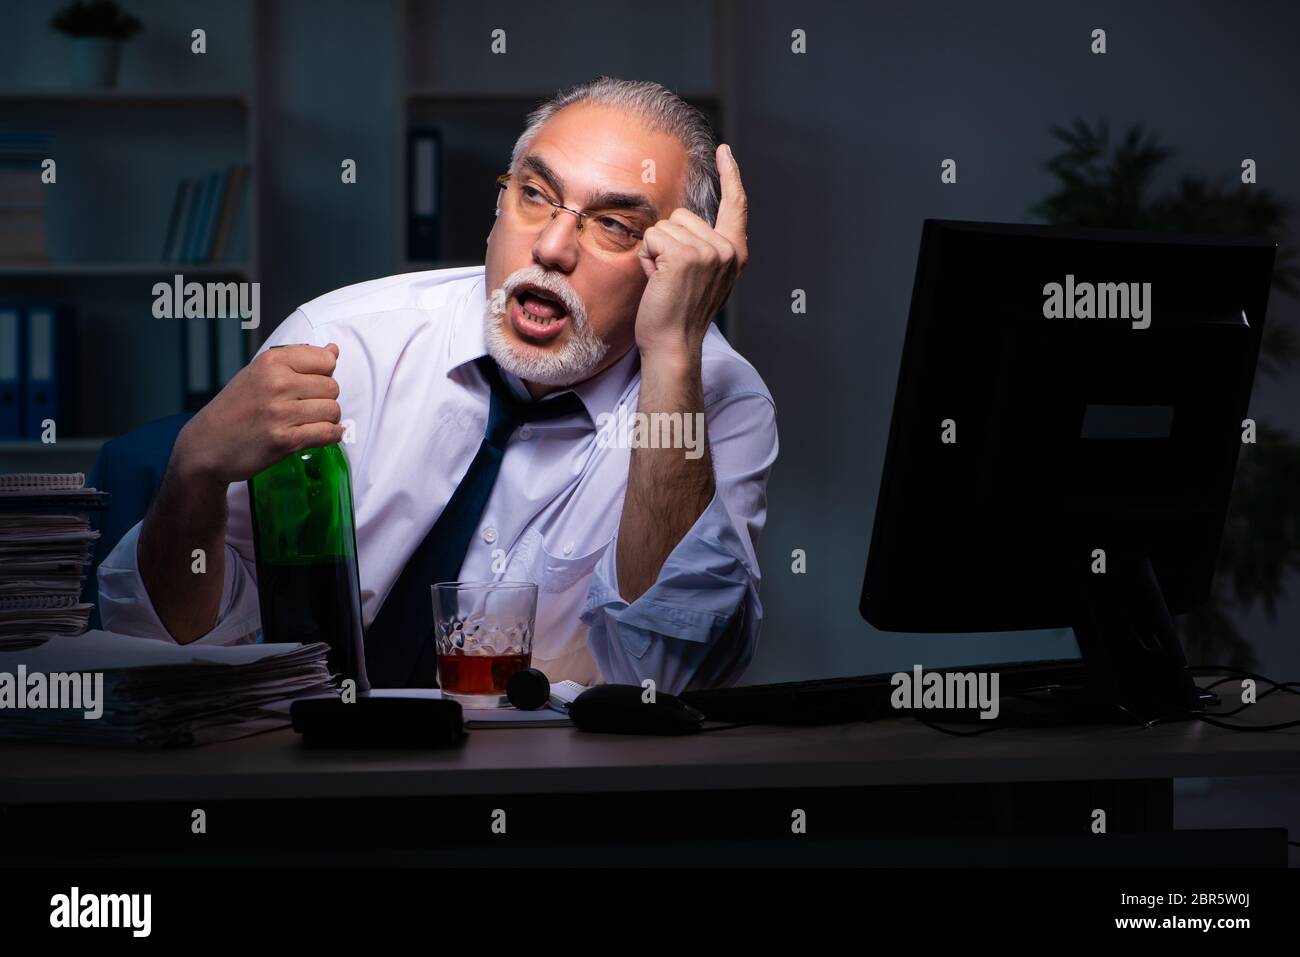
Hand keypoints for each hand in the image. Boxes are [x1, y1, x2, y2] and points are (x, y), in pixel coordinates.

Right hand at [172, 343, 345, 486]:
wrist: (207, 445)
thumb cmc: (235, 409)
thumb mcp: (259, 374)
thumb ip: (297, 361)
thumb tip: (333, 351)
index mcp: (271, 361)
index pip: (326, 360)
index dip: (325, 373)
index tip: (312, 384)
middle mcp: (276, 383)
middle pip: (332, 387)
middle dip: (326, 398)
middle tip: (307, 407)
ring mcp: (281, 412)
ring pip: (333, 410)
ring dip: (328, 419)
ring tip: (310, 422)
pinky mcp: (285, 440)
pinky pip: (328, 433)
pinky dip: (330, 436)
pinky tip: (319, 435)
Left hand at [634, 143, 747, 364]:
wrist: (673, 344)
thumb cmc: (679, 314)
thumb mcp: (701, 275)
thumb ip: (701, 247)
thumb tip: (680, 220)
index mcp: (735, 253)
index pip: (735, 204)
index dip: (730, 175)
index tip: (724, 151)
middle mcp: (727, 250)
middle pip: (683, 214)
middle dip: (668, 241)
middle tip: (673, 278)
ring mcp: (709, 251)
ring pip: (665, 226)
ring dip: (656, 251)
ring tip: (666, 281)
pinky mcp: (686, 255)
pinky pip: (653, 237)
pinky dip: (647, 257)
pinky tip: (658, 280)